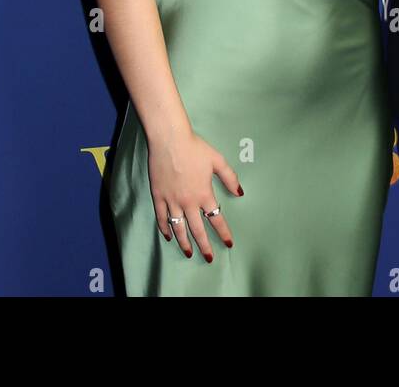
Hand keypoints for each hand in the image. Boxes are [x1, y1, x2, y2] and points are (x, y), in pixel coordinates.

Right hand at [147, 128, 242, 260]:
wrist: (170, 140)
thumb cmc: (195, 148)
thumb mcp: (217, 160)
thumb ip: (230, 178)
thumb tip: (240, 192)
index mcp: (204, 194)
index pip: (216, 219)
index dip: (224, 233)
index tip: (229, 244)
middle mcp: (188, 202)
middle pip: (197, 230)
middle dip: (204, 246)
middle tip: (209, 258)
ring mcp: (172, 201)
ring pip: (179, 228)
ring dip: (184, 242)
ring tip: (189, 253)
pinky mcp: (158, 196)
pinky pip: (161, 218)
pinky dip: (165, 229)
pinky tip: (169, 237)